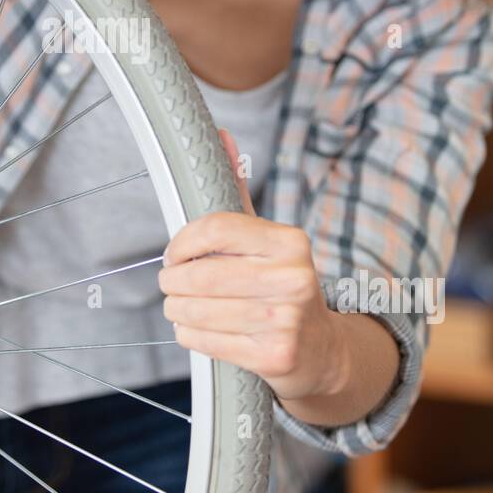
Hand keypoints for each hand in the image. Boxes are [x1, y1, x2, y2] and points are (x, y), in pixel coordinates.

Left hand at [157, 128, 347, 402]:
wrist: (321, 350)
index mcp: (290, 241)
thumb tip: (220, 136)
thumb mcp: (266, 237)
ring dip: (177, 309)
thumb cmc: (280, 284)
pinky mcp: (273, 355)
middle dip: (173, 281)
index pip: (215, 229)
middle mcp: (293, 277)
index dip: (182, 242)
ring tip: (181, 307)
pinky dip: (189, 333)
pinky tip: (197, 328)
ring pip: (196, 309)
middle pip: (200, 274)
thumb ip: (238, 190)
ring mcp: (285, 319)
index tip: (173, 254)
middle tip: (171, 284)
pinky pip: (204, 340)